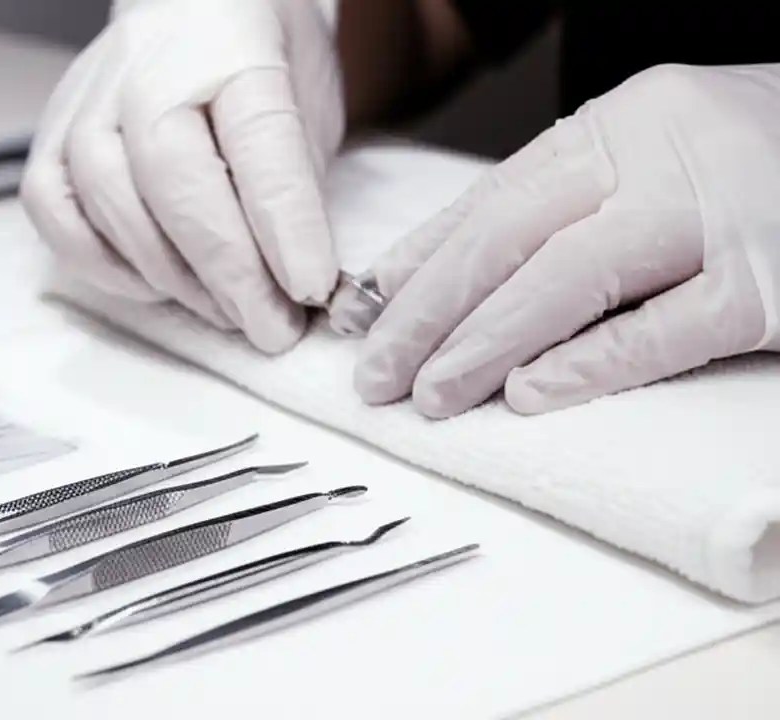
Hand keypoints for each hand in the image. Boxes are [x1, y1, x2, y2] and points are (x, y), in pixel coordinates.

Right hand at [20, 0, 345, 352]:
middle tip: (271, 326)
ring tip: (224, 311)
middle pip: (176, 181)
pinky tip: (152, 282)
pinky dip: (104, 264)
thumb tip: (298, 281)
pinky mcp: (50, 137)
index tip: (310, 288)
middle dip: (230, 273)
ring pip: (112, 204)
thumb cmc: (254, 63)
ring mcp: (88, 102)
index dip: (286, 226)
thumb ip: (295, 185)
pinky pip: (56, 215)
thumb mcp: (306, 106)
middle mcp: (147, 70)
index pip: (260, 142)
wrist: (193, 9)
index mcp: (232, 48)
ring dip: (174, 278)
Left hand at [355, 64, 779, 416]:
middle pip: (512, 236)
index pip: (493, 199)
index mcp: (620, 125)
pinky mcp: (773, 285)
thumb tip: (426, 277)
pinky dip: (594, 363)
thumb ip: (551, 212)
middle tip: (375, 372)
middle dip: (429, 310)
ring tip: (429, 395)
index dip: (419, 263)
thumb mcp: (643, 165)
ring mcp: (721, 217)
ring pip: (572, 278)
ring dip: (485, 342)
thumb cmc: (750, 170)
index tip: (362, 315)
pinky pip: (669, 328)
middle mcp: (661, 156)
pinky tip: (530, 394)